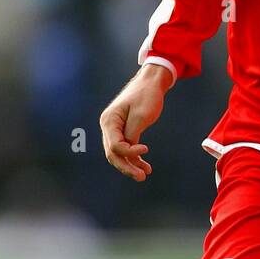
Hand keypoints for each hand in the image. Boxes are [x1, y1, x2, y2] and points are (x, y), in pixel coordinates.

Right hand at [99, 63, 172, 181]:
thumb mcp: (142, 115)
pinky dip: (134, 158)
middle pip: (113, 153)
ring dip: (130, 165)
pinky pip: (125, 148)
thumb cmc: (147, 95)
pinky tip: (145, 166)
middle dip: (127, 167)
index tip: (146, 149)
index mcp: (109, 120)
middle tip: (142, 177)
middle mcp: (108, 125)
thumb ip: (133, 135)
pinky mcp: (123, 130)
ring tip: (144, 175)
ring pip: (118, 153)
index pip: (115, 145)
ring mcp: (114, 128)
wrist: (151, 82)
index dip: (129, 153)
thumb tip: (129, 152)